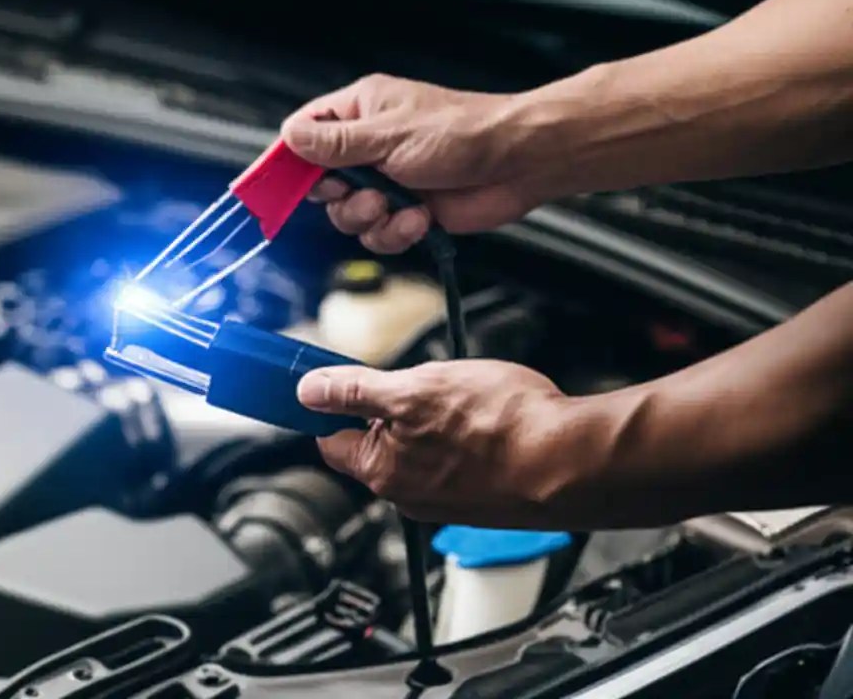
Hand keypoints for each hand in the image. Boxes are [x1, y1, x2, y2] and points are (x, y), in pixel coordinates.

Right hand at [281, 74, 542, 253]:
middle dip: (339, 198)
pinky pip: (378, 236)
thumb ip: (335, 144)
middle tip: (361, 193)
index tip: (281, 186)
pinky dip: (396, 233)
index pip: (304, 134)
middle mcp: (369, 147)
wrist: (518, 162)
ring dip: (368, 219)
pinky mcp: (407, 212)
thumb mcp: (389, 136)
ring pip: (348, 216)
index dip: (289, 162)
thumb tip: (290, 138)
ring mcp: (388, 182)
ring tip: (395, 205)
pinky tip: (420, 218)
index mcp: (360, 113)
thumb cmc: (464, 133)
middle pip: (321, 185)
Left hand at [297, 360, 607, 528]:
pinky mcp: (483, 494)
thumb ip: (354, 391)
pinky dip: (466, 434)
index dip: (331, 406)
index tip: (338, 384)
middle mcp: (409, 495)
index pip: (331, 440)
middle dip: (394, 408)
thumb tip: (308, 391)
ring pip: (421, 447)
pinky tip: (490, 417)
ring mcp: (448, 498)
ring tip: (466, 399)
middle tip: (423, 382)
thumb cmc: (501, 427)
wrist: (572, 461)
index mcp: (381, 471)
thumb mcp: (413, 389)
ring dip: (434, 419)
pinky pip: (458, 457)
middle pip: (377, 443)